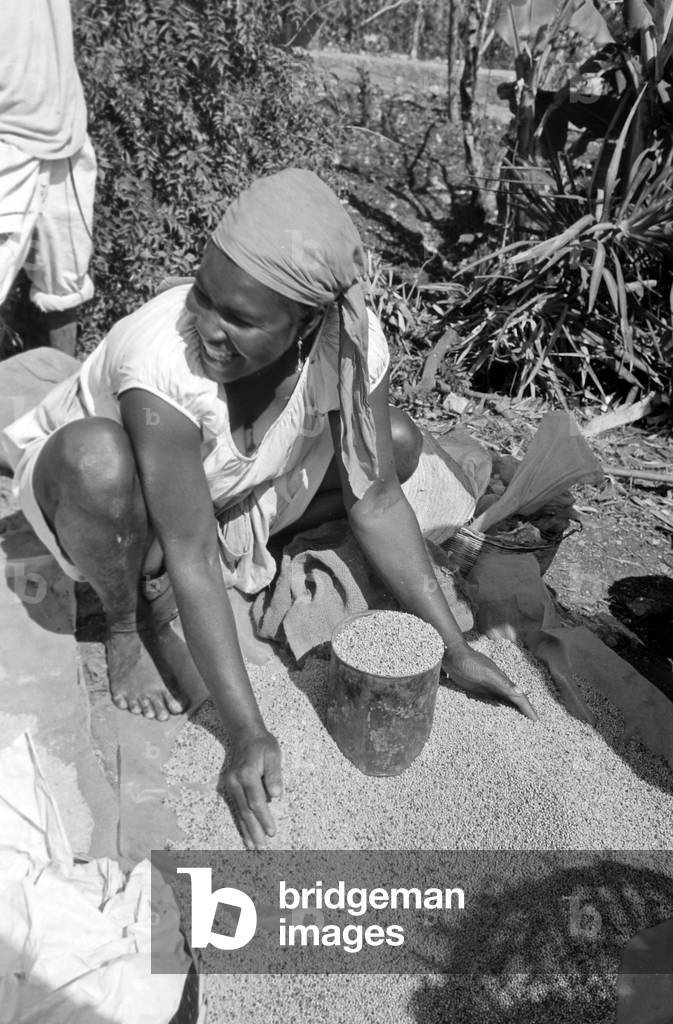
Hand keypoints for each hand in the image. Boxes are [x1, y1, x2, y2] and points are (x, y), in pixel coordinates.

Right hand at [224, 728, 282, 849]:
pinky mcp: (229, 787)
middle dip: (254, 830)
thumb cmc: (263, 745)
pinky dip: (241, 822)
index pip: (256, 801)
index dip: (264, 818)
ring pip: (239, 811)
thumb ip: (274, 774)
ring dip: (246, 830)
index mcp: (247, 773)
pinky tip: (245, 834)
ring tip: (253, 846)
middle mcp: (235, 781)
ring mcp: (230, 784)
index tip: (272, 832)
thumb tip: (276, 795)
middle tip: (261, 847)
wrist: (245, 735)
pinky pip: (236, 807)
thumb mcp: (274, 754)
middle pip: (246, 811)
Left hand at [442, 645, 536, 720]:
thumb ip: (503, 683)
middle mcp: (497, 686)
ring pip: (502, 703)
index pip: (519, 698)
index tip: (537, 721)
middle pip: (513, 702)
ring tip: (516, 726)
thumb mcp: (487, 673)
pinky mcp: (476, 691)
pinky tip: (493, 718)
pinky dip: (495, 711)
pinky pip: (489, 704)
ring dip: (510, 712)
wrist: (451, 655)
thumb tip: (521, 692)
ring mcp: (487, 689)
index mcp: (503, 682)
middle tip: (531, 728)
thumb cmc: (470, 662)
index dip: (528, 709)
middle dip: (523, 713)